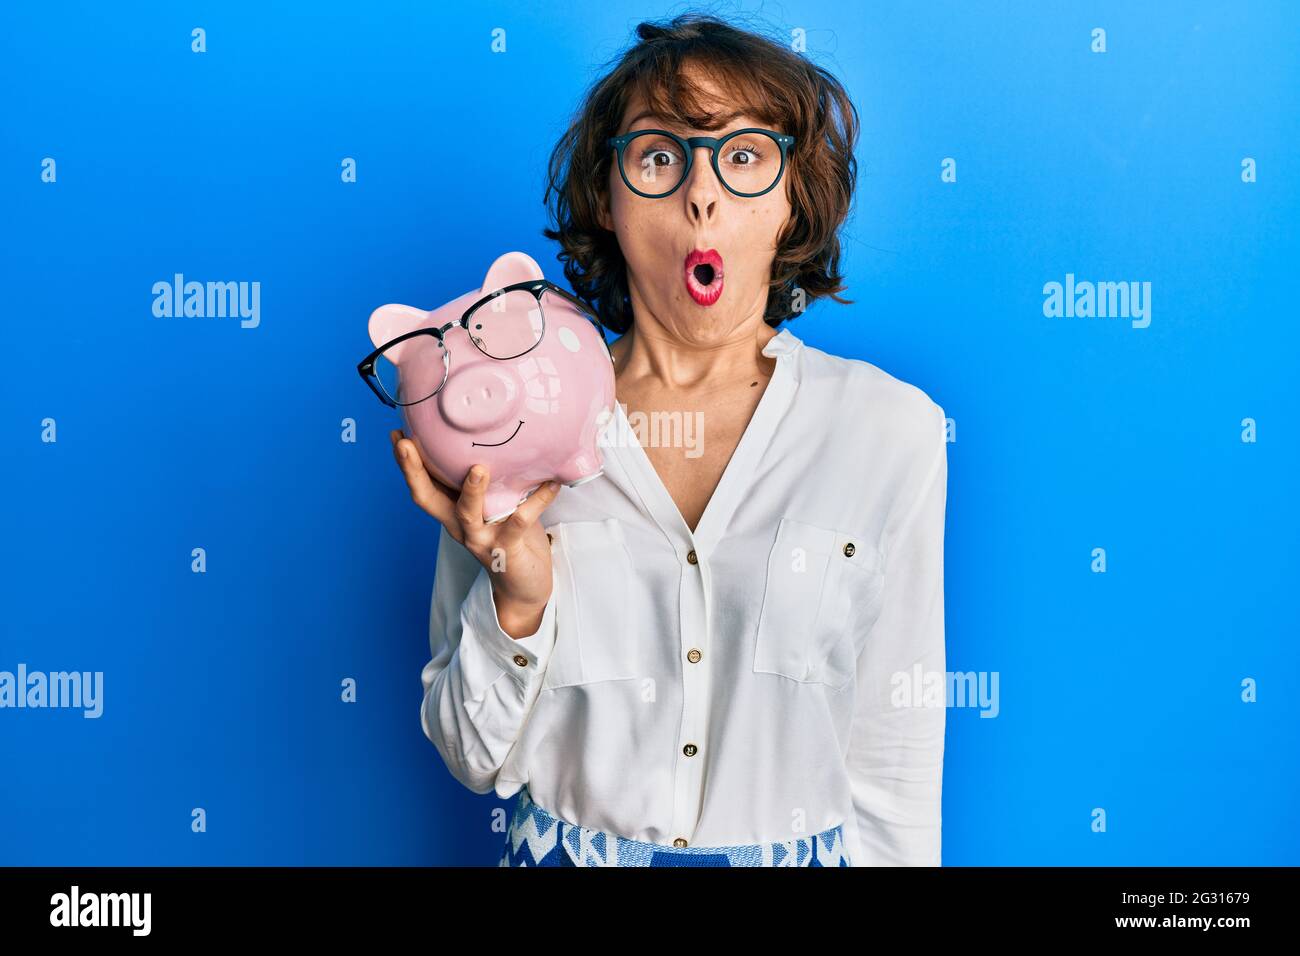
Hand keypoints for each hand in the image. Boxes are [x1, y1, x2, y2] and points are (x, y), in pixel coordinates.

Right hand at [390, 429, 559, 636]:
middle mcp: (460, 526)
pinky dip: (538, 501)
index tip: (396, 435)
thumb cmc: (508, 535)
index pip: (422, 486)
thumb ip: (486, 482)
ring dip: (472, 491)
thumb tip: (496, 438)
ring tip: (478, 469)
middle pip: (428, 499)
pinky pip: (520, 521)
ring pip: (468, 514)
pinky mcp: (506, 549)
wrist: (523, 585)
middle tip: (406, 445)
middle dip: (414, 471)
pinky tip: (551, 483)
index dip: (407, 464)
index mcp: (452, 513)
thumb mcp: (491, 505)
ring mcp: (481, 539)